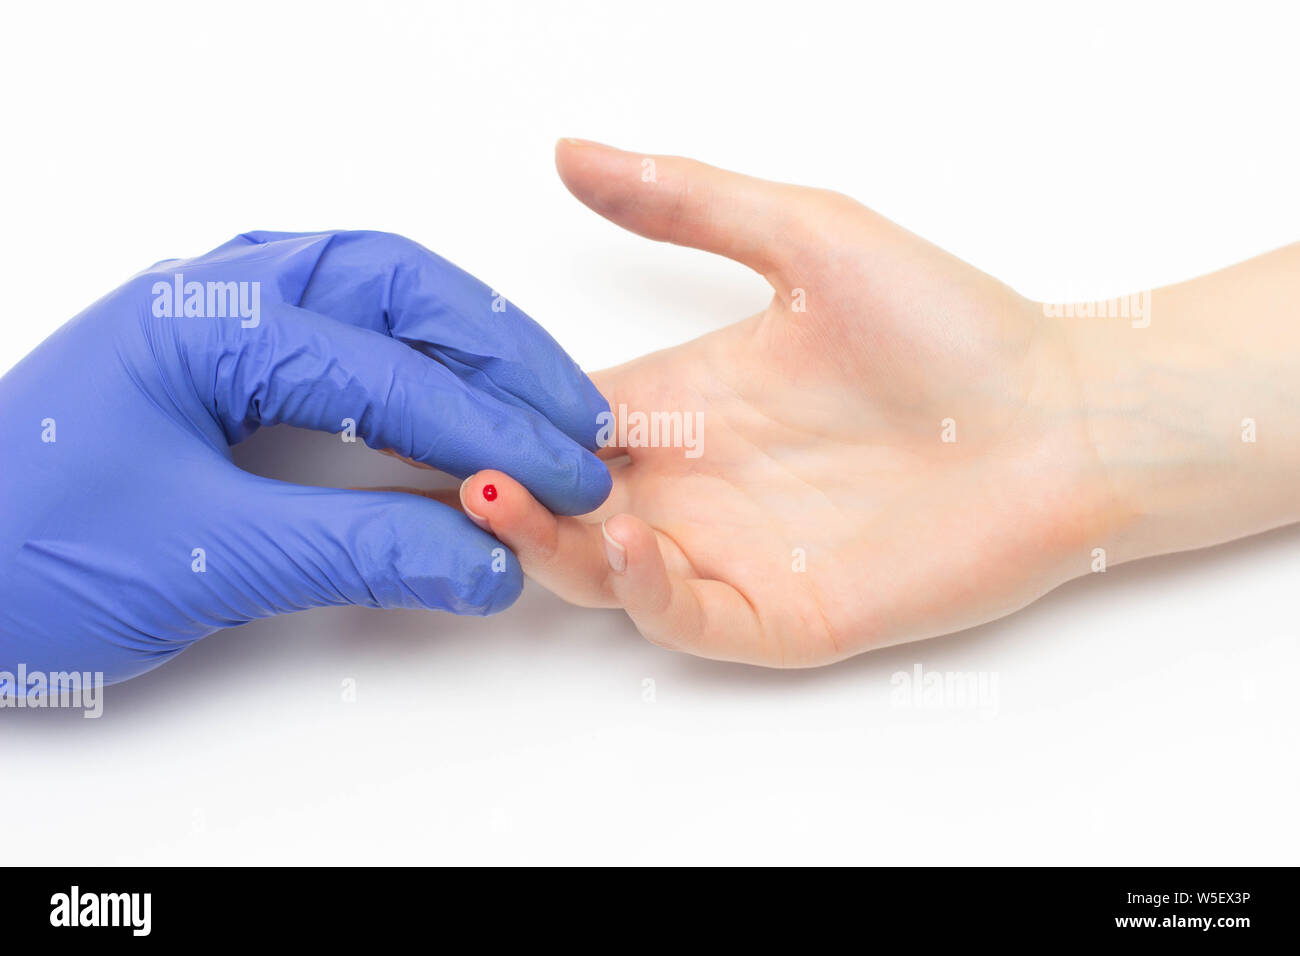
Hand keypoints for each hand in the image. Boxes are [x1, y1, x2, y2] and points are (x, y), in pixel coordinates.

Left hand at [0, 230, 610, 684]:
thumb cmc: (21, 553)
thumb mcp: (205, 556)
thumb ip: (360, 553)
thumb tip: (487, 562)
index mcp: (207, 319)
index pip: (390, 373)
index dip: (492, 434)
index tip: (563, 482)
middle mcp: (220, 291)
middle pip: (402, 286)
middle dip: (503, 351)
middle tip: (580, 418)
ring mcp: (222, 312)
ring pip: (380, 290)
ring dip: (470, 337)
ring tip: (545, 394)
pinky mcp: (226, 353)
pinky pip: (350, 324)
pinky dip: (422, 351)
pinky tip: (460, 386)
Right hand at [453, 140, 1299, 666]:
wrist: (1065, 416)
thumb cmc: (951, 329)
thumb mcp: (806, 237)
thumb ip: (686, 203)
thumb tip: (571, 153)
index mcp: (688, 399)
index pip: (558, 410)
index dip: (492, 402)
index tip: (432, 384)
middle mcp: (695, 480)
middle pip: (556, 495)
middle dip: (490, 481)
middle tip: (441, 453)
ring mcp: (730, 551)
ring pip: (597, 566)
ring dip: (539, 538)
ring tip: (499, 493)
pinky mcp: (779, 612)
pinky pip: (682, 615)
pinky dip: (640, 587)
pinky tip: (623, 537)